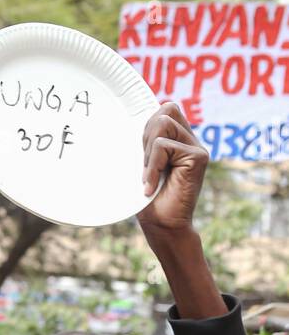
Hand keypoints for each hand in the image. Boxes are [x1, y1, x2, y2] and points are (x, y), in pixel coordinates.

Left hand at [137, 103, 208, 235]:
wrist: (163, 226)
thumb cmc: (149, 199)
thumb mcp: (144, 163)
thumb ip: (148, 140)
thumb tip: (136, 113)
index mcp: (181, 140)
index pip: (167, 108)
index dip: (149, 123)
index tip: (142, 152)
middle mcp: (193, 141)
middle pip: (166, 109)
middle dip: (147, 134)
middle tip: (146, 165)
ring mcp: (198, 148)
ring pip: (163, 124)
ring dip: (148, 152)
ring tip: (149, 176)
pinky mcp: (198, 157)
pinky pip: (163, 146)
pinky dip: (151, 166)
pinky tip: (151, 185)